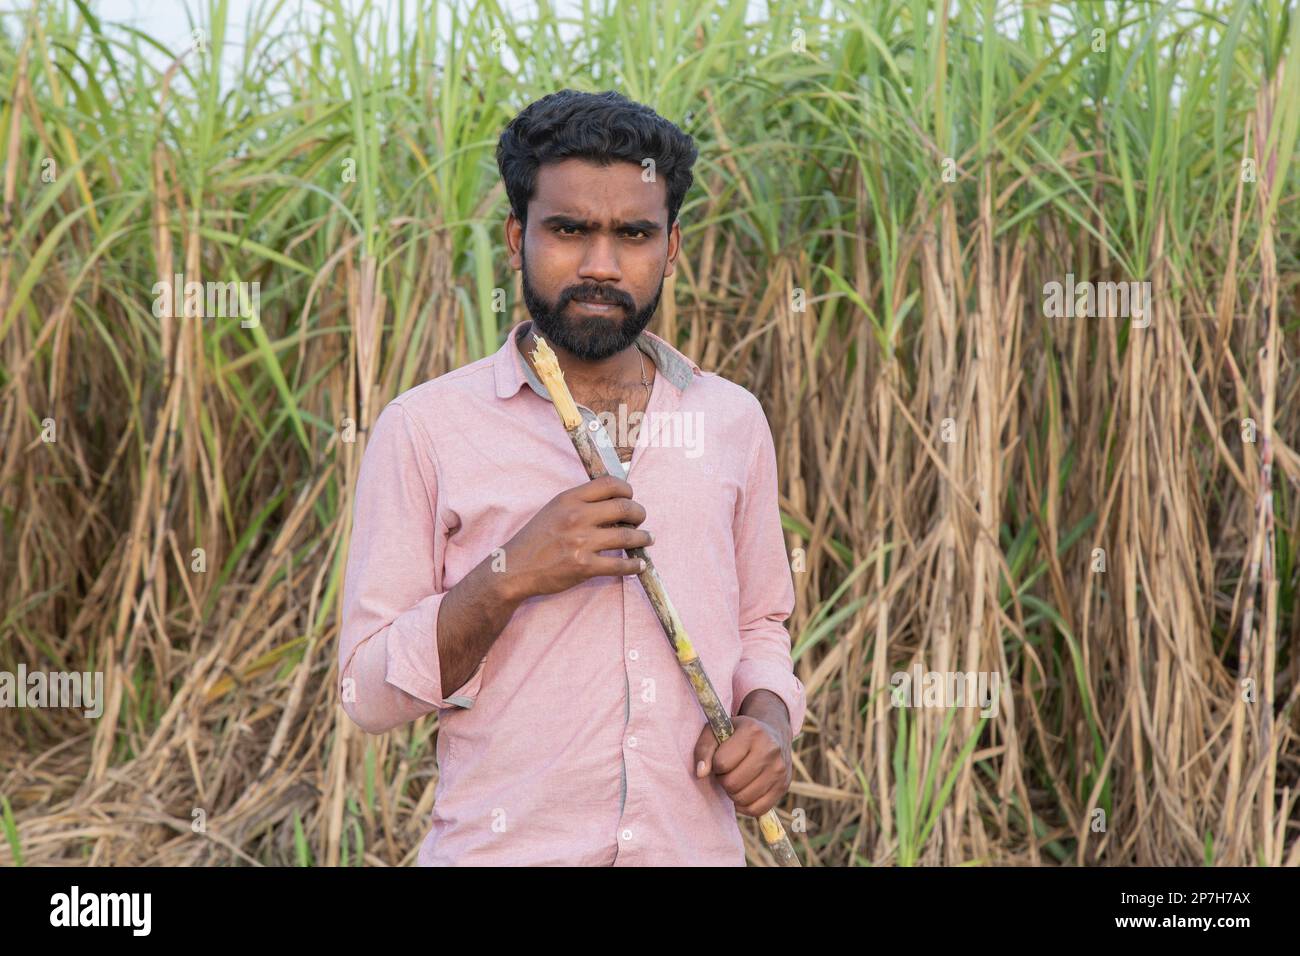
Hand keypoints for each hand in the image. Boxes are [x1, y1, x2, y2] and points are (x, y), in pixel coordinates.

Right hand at [499, 475, 650, 599]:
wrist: (514, 568)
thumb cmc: (535, 538)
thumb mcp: (553, 509)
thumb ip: (579, 502)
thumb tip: (613, 501)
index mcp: (569, 499)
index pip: (609, 484)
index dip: (627, 490)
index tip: (631, 497)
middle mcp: (577, 517)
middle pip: (624, 508)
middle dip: (639, 513)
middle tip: (641, 519)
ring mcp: (581, 542)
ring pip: (626, 536)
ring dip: (642, 538)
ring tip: (647, 539)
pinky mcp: (584, 566)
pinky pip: (619, 565)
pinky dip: (634, 566)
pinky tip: (640, 565)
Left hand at [692, 713, 791, 816]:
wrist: (772, 733)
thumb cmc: (738, 734)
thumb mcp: (718, 732)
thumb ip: (704, 749)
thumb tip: (701, 773)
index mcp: (752, 731)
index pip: (722, 762)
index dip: (715, 765)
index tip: (721, 758)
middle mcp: (770, 749)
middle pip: (732, 783)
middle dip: (724, 780)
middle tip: (727, 771)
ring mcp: (779, 769)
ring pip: (743, 798)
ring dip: (733, 793)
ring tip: (736, 779)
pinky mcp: (784, 786)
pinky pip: (757, 809)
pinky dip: (744, 806)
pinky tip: (743, 792)